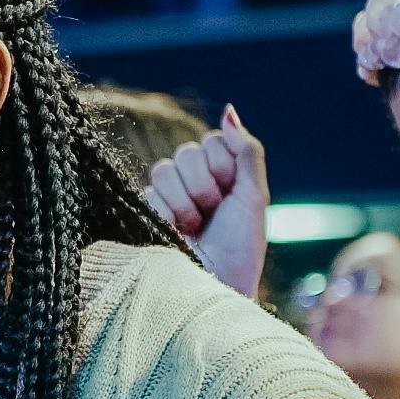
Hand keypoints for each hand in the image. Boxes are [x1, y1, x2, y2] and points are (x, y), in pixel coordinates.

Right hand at [145, 105, 270, 298]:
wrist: (220, 287)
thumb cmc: (242, 249)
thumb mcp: (254, 197)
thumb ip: (246, 152)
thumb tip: (229, 110)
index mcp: (219, 175)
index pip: (212, 141)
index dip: (223, 166)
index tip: (232, 194)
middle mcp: (192, 183)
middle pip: (187, 152)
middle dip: (205, 185)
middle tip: (213, 213)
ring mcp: (167, 199)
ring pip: (164, 169)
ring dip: (186, 201)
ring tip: (195, 228)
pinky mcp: (145, 215)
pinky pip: (149, 194)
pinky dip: (168, 214)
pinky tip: (177, 233)